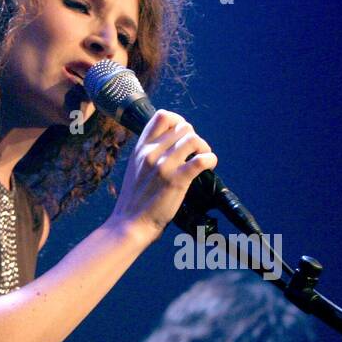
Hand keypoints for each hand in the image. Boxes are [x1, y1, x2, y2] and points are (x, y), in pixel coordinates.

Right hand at [108, 111, 215, 244]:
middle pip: (183, 127)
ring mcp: (164, 166)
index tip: (183, 135)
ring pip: (193, 139)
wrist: (131, 224)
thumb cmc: (135, 200)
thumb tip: (168, 144)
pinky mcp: (176, 180)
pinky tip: (210, 166)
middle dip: (194, 137)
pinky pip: (200, 160)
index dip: (178, 121)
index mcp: (141, 148)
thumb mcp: (136, 168)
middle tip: (196, 152)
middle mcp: (152, 153)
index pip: (162, 117)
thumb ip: (149, 154)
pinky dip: (210, 159)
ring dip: (204, 147)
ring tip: (204, 158)